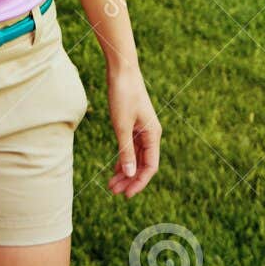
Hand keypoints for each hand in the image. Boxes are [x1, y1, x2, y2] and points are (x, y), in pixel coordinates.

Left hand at [106, 63, 160, 197]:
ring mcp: (142, 130)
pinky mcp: (133, 124)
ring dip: (125, 172)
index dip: (139, 182)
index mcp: (153, 135)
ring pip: (136, 158)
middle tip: (113, 192)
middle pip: (143, 164)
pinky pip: (131, 148)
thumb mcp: (121, 126)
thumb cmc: (123, 95)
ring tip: (111, 185)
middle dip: (129, 180)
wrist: (122, 70)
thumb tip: (129, 175)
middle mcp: (150, 134)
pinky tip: (114, 170)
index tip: (126, 195)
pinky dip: (123, 159)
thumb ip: (125, 151)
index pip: (150, 167)